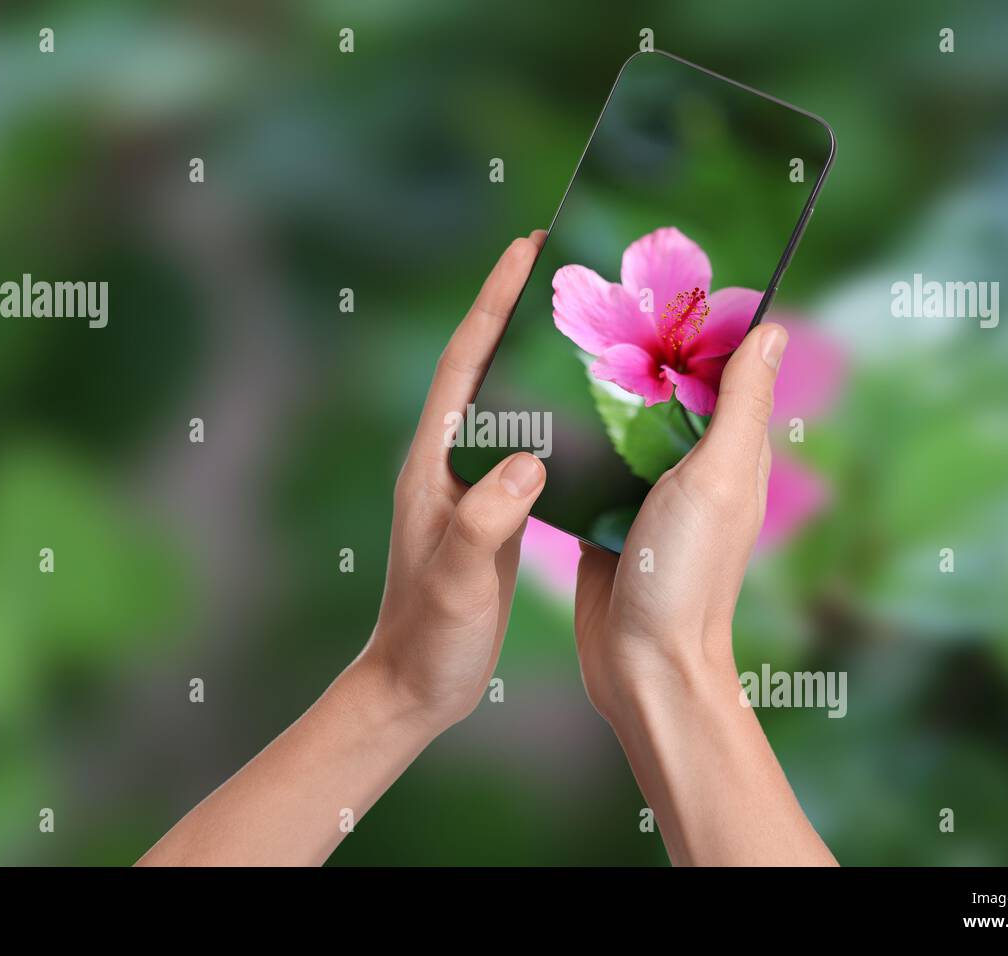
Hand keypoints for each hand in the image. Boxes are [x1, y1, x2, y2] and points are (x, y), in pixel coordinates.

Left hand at [139, 235, 548, 865]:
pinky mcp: (494, 511)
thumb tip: (531, 460)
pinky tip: (590, 409)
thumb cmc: (430, 633)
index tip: (526, 248)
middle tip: (568, 265)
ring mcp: (472, 484)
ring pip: (509, 401)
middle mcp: (449, 460)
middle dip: (520, 310)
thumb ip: (487, 516)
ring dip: (540, 357)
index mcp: (433, 460)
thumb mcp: (458, 575)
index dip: (493, 301)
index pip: (465, 362)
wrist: (416, 683)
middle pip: (486, 365)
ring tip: (590, 321)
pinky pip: (529, 443)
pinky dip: (556, 412)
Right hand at [571, 322, 831, 865]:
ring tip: (562, 334)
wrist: (639, 663)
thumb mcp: (719, 477)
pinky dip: (576, 431)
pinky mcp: (609, 512)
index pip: (727, 368)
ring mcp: (650, 490)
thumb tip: (773, 329)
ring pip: (627, 419)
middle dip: (642, 343)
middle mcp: (696, 465)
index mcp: (734, 450)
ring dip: (603, 384)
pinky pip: (594, 459)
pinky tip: (542, 401)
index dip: (704, 323)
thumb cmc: (687, 573)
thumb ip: (740, 405)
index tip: (664, 277)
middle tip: (596, 292)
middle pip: (671, 388)